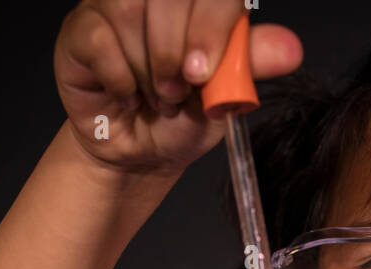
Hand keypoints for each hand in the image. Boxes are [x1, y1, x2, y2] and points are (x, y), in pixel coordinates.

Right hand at [55, 1, 301, 174]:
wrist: (141, 152)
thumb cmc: (182, 117)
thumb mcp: (226, 95)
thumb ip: (252, 65)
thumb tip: (290, 48)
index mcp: (196, 1)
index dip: (211, 22)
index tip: (206, 71)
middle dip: (177, 52)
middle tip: (179, 93)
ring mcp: (112, 4)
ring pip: (129, 11)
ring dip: (149, 68)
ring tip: (158, 98)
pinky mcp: (81, 28)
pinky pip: (100, 38)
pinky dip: (120, 77)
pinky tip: (128, 95)